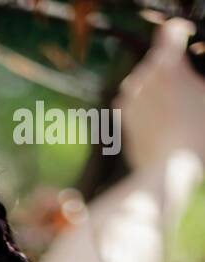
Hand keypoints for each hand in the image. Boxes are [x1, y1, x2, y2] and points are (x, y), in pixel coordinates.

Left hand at [119, 18, 204, 171]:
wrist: (169, 170)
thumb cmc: (196, 134)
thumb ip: (191, 77)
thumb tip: (183, 79)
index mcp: (167, 65)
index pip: (171, 33)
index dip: (178, 37)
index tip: (184, 46)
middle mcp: (143, 75)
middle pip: (158, 61)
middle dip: (169, 72)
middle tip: (183, 98)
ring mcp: (130, 95)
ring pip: (146, 81)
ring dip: (155, 89)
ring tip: (171, 114)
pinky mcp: (123, 113)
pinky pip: (135, 99)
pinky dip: (144, 106)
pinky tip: (157, 123)